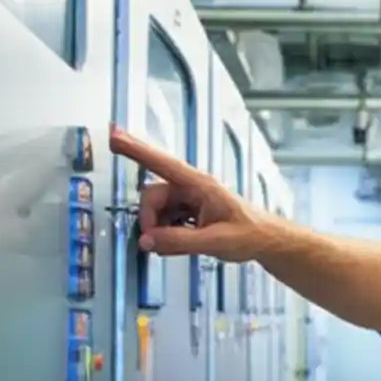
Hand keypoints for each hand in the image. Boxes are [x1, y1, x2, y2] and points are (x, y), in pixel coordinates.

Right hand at [109, 125, 268, 261]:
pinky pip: (165, 219)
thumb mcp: (215, 241)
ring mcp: (188, 200)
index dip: (136, 149)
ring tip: (180, 245)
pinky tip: (182, 242)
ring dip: (159, 229)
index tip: (114, 136)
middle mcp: (191, 188)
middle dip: (150, 220)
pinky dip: (166, 232)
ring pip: (157, 210)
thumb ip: (178, 242)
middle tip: (157, 243)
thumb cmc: (248, 235)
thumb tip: (145, 242)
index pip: (162, 163)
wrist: (266, 241)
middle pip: (152, 196)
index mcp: (199, 184)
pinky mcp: (188, 212)